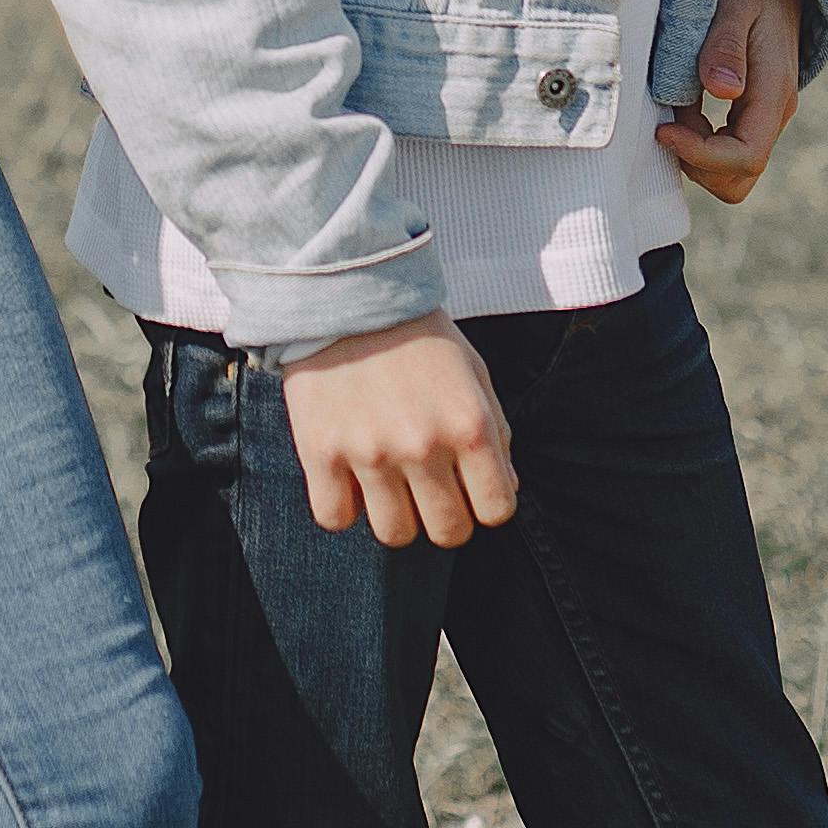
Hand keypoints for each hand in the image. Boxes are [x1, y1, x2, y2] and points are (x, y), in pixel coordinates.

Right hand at [280, 316, 516, 549]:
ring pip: (395, 534)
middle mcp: (423, 445)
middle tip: (430, 492)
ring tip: (388, 485)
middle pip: (448, 533)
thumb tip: (506, 488)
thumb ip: (497, 432)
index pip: (497, 510)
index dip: (487, 505)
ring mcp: (370, 452)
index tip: (470, 489)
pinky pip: (334, 518)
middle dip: (445, 518)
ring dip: (396, 516)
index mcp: (469, 425)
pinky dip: (343, 508)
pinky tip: (349, 480)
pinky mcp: (321, 452)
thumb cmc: (417, 335)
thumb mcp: (473, 373)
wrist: (346, 292)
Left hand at [657, 0, 804, 208]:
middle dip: (697, 165)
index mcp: (773, 93)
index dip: (700, 155)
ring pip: (731, 172)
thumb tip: (723, 90)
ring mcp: (762, 117)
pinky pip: (723, 148)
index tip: (662, 130)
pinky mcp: (747, 114)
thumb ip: (725, 44)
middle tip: (666, 125)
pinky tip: (677, 106)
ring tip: (671, 112)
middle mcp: (773, 113)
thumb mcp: (735, 4)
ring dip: (695, 155)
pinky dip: (696, 141)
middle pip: (739, 178)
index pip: (745, 156)